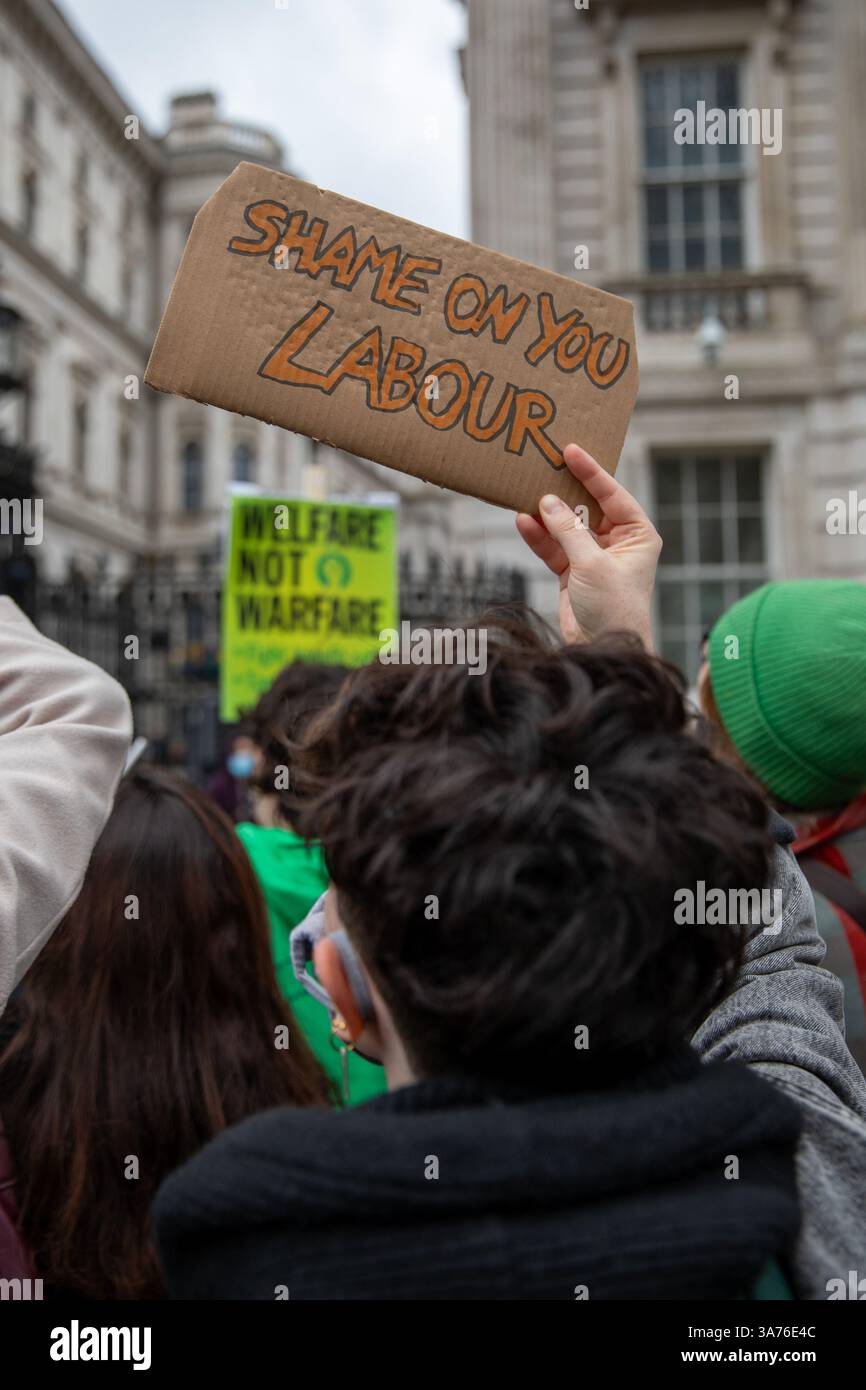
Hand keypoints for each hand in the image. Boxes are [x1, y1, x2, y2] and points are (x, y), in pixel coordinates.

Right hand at [515, 443, 660, 648]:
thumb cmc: (613, 606)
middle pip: (587, 506)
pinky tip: (522, 522)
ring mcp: (592, 556)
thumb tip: (547, 501)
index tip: (571, 450)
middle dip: (565, 490)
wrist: (603, 648)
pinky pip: (553, 547)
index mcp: (637, 534)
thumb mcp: (592, 563)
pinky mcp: (572, 571)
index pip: (612, 494)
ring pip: (566, 526)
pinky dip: (539, 537)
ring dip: (547, 514)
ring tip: (526, 493)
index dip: (591, 472)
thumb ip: (568, 530)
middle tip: (544, 466)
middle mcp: (617, 541)